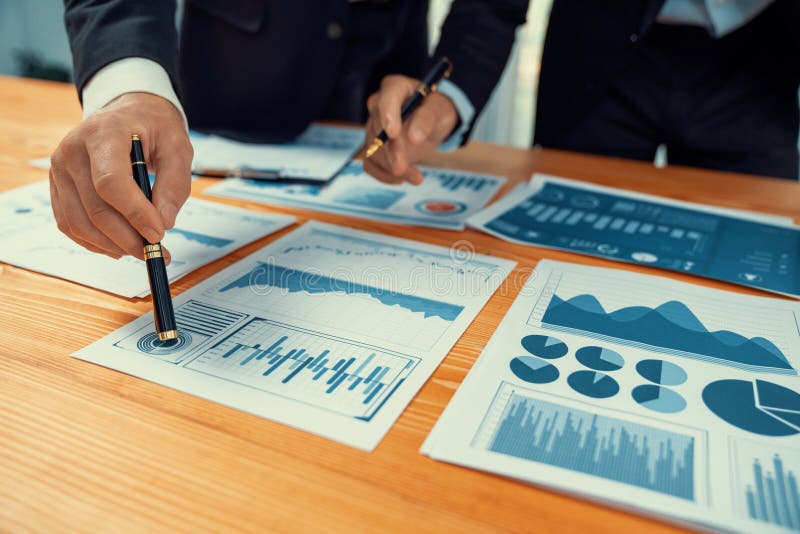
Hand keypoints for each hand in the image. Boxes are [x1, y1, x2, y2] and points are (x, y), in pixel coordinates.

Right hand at [50, 92, 192, 262]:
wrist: (129, 114)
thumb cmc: (155, 129)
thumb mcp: (178, 148)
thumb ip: (175, 184)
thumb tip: (164, 222)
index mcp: (104, 133)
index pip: (110, 182)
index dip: (134, 213)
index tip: (158, 234)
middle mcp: (72, 149)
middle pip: (95, 207)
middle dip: (127, 237)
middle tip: (156, 251)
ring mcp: (59, 168)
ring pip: (79, 222)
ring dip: (112, 245)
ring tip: (141, 250)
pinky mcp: (58, 186)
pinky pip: (70, 224)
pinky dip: (94, 242)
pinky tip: (119, 246)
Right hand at [364, 75, 458, 184]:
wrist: (431, 121)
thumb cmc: (435, 109)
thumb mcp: (439, 109)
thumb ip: (427, 118)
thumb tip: (414, 137)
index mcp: (394, 88)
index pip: (386, 99)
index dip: (388, 117)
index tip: (394, 135)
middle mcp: (378, 105)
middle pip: (378, 130)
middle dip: (391, 151)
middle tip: (403, 168)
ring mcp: (372, 127)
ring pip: (374, 150)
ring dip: (392, 168)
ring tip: (417, 178)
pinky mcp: (373, 147)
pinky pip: (370, 164)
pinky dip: (383, 175)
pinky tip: (401, 180)